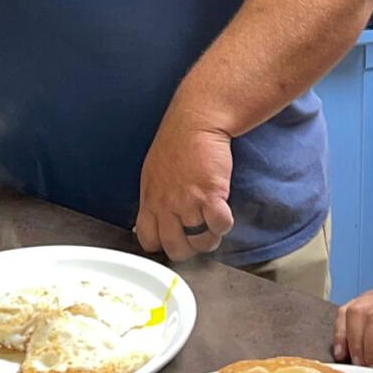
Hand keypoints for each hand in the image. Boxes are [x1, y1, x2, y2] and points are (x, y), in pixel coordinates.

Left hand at [133, 102, 234, 260]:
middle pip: (176, 248)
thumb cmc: (174, 146)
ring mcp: (188, 202)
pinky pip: (219, 225)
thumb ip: (152, 202)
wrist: (194, 123)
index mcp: (149, 201)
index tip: (174, 240)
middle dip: (189, 248)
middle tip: (197, 236)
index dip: (162, 245)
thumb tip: (148, 225)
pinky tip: (223, 213)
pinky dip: (224, 225)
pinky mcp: (210, 195)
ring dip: (211, 237)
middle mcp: (166, 205)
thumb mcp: (152, 176)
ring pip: (200, 240)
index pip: (148, 241)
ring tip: (213, 224)